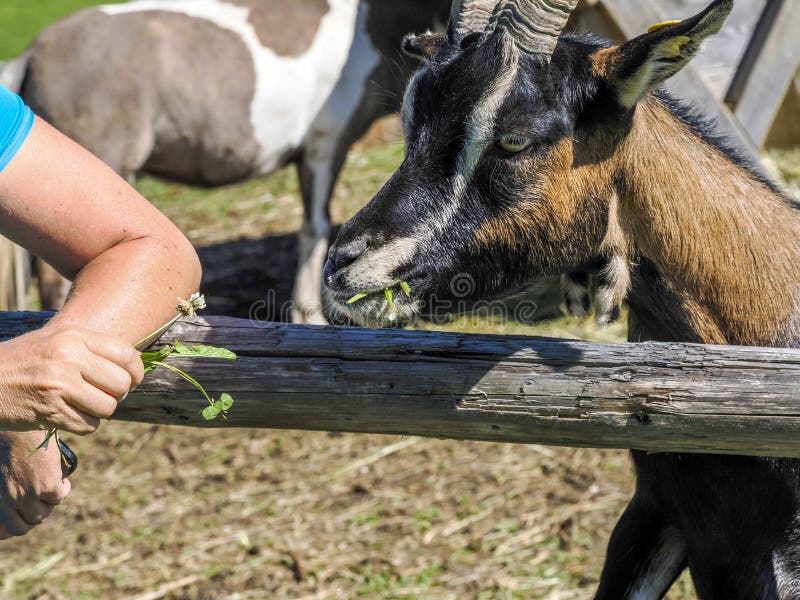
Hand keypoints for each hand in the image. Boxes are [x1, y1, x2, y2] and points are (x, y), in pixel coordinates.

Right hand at [0, 326, 143, 434]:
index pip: (126, 353)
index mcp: (73, 336)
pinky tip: (66, 414)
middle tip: (103, 395)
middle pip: (122, 383)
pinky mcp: (51, 411)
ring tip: (81, 404)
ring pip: (108, 407)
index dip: (135, 371)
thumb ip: (90, 348)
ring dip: (99, 411)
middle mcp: (69, 357)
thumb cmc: (21, 360)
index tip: (132, 379)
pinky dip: (82, 424)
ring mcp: (60, 385)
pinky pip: (88, 425)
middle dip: (118, 394)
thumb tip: (133, 364)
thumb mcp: (54, 340)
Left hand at [0, 430, 70, 537]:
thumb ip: (6, 486)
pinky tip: (61, 475)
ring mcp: (27, 494)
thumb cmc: (5, 441)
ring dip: (49, 501)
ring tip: (52, 484)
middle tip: (41, 499)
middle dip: (34, 514)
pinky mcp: (46, 485)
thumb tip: (18, 497)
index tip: (21, 515)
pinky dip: (63, 487)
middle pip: (24, 526)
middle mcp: (8, 500)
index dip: (12, 527)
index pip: (4, 530)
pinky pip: (59, 496)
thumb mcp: (1, 471)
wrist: (17, 424)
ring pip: (43, 514)